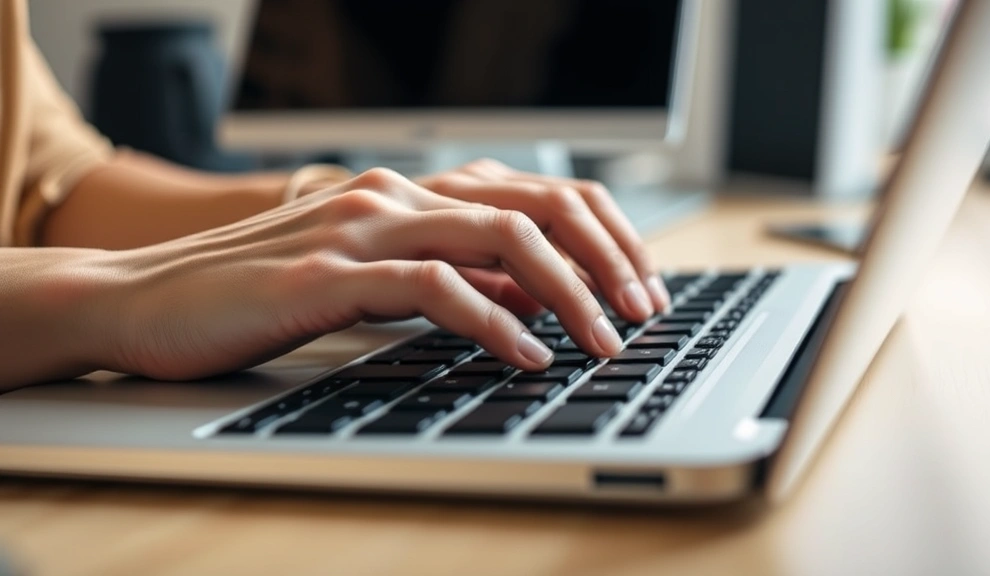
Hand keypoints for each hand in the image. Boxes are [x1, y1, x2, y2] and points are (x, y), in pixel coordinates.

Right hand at [92, 168, 625, 380]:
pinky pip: (436, 285)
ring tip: (602, 340)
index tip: (639, 286)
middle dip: (605, 259)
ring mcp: (363, 226)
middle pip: (536, 207)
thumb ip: (453, 277)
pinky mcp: (329, 270)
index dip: (603, 235)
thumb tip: (536, 301)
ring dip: (568, 294)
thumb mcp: (375, 279)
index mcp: (412, 190)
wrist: (147, 297)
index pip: (535, 194)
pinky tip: (525, 356)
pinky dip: (493, 321)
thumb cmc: (261, 291)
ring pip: (499, 239)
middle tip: (642, 312)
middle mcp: (397, 193)